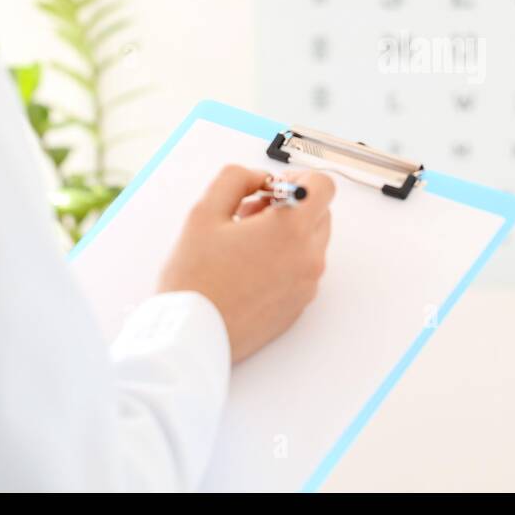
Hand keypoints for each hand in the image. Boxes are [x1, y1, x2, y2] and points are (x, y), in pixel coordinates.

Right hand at [158, 164, 335, 362]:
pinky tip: (249, 267)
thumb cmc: (195, 280)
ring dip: (287, 233)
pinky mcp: (299, 305)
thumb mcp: (204, 212)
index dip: (299, 178)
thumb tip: (259, 177)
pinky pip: (303, 269)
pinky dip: (285, 260)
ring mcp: (307, 285)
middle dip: (290, 205)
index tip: (275, 187)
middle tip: (250, 214)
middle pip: (319, 212)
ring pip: (311, 241)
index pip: (323, 186)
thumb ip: (236, 179)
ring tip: (245, 242)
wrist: (191, 336)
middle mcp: (308, 259)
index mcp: (291, 231)